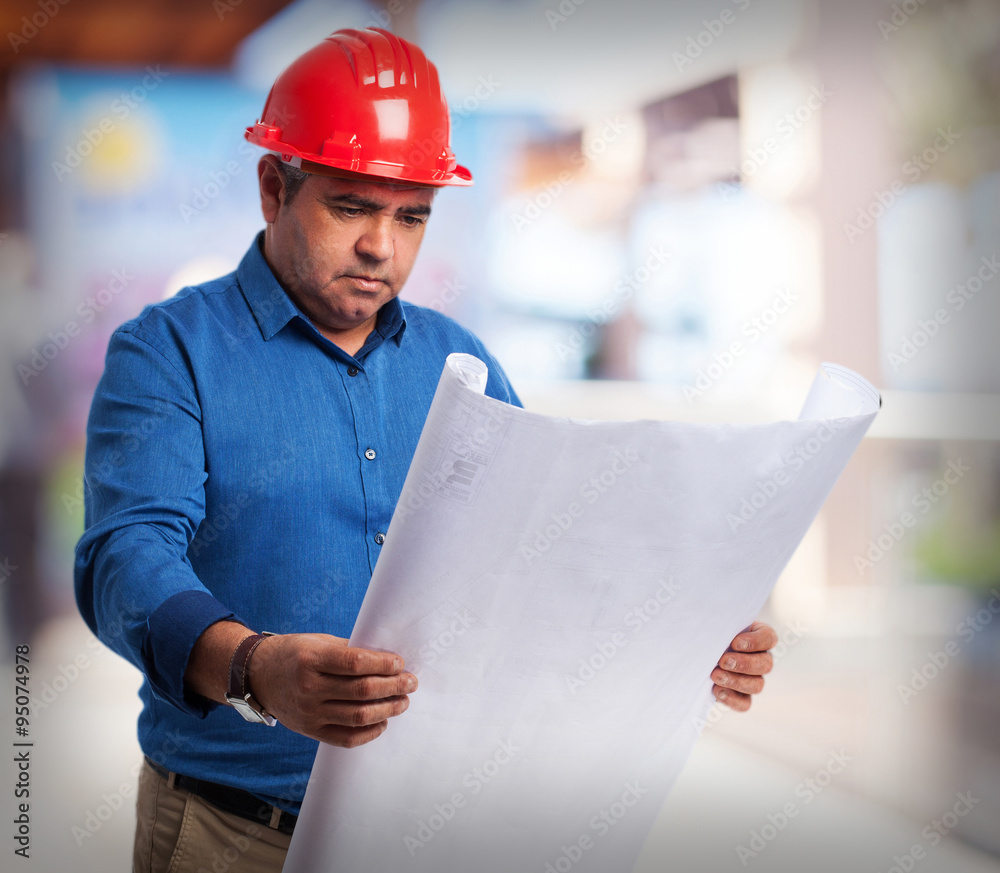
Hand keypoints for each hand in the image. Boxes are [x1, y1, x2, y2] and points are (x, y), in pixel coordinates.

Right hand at [248, 633, 416, 747]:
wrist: (258, 676)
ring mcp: (309, 713)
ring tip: (402, 702)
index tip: (400, 663)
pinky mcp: (310, 731)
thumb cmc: (295, 653)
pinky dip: (369, 732)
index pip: (356, 663)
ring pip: (358, 716)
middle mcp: (308, 688)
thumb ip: (350, 651)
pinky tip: (382, 721)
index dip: (384, 664)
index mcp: (311, 659)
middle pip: (362, 691)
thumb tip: (388, 659)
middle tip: (411, 682)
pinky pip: (346, 738)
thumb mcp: (318, 642)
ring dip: (387, 709)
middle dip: (393, 686)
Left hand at [710, 621, 776, 711]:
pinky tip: (716, 690)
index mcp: (759, 636)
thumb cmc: (710, 630)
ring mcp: (754, 679)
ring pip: (757, 685)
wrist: (700, 649)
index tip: (734, 643)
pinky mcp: (742, 695)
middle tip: (723, 661)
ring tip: (716, 676)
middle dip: (744, 664)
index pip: (768, 638)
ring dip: (736, 681)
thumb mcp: (716, 623)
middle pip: (765, 664)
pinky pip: (745, 703)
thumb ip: (719, 624)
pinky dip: (732, 699)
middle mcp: (761, 658)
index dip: (755, 642)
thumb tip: (713, 627)